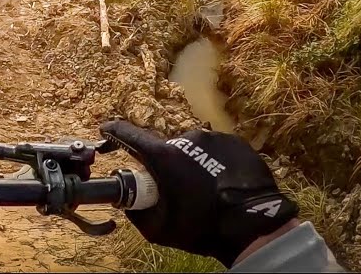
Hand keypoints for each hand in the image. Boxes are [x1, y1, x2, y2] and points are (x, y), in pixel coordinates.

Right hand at [101, 120, 296, 266]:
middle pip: (166, 148)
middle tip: (177, 189)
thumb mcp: (159, 229)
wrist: (254, 228)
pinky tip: (222, 183)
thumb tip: (126, 199)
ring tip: (206, 189)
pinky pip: (217, 150)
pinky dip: (215, 163)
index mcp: (163, 157)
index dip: (114, 132)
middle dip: (167, 166)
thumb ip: (135, 211)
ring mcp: (214, 138)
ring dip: (194, 165)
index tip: (106, 130)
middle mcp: (187, 139)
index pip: (128, 134)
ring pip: (194, 149)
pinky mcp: (236, 142)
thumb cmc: (202, 229)